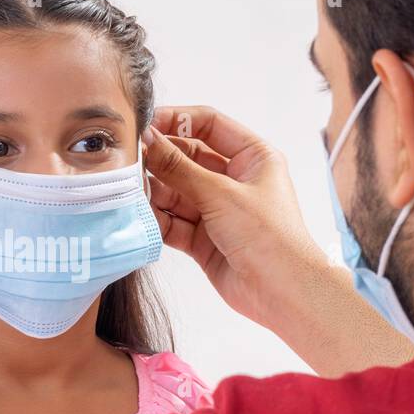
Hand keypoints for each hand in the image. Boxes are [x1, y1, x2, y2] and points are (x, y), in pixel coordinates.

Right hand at [146, 106, 331, 331]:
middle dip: (159, 160)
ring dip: (154, 192)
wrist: (283, 293)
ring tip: (131, 192)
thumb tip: (148, 138)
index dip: (176, 120)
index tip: (144, 124)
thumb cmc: (269, 236)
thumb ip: (179, 167)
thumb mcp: (221, 194)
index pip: (209, 125)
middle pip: (186, 159)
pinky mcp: (203, 239)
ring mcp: (217, 210)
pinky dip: (157, 220)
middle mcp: (234, 180)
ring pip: (175, 192)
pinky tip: (141, 217)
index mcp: (252, 157)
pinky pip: (173, 222)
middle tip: (129, 161)